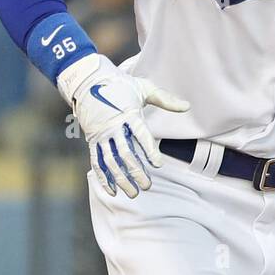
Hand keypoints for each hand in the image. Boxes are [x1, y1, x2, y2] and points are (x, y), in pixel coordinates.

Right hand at [58, 54, 190, 197]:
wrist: (87, 81)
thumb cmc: (120, 85)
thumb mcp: (144, 87)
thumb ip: (165, 99)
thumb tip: (187, 106)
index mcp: (128, 114)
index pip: (140, 134)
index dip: (149, 150)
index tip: (158, 165)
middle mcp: (113, 126)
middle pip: (125, 153)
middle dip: (136, 171)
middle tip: (148, 186)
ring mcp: (101, 135)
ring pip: (110, 161)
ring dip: (121, 179)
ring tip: (133, 193)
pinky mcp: (92, 140)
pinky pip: (96, 161)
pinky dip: (103, 177)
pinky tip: (112, 191)